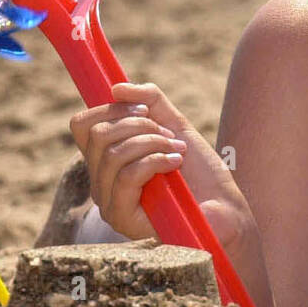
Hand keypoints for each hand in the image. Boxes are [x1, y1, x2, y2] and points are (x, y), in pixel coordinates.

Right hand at [70, 82, 254, 250]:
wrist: (225, 210)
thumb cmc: (201, 174)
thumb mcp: (176, 126)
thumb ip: (150, 101)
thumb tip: (116, 88)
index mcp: (106, 160)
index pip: (82, 125)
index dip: (112, 109)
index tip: (146, 112)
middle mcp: (100, 182)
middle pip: (97, 135)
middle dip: (140, 126)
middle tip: (169, 136)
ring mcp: (108, 202)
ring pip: (113, 153)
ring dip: (153, 143)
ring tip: (177, 151)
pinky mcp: (121, 218)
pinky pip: (128, 175)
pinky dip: (156, 160)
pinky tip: (176, 164)